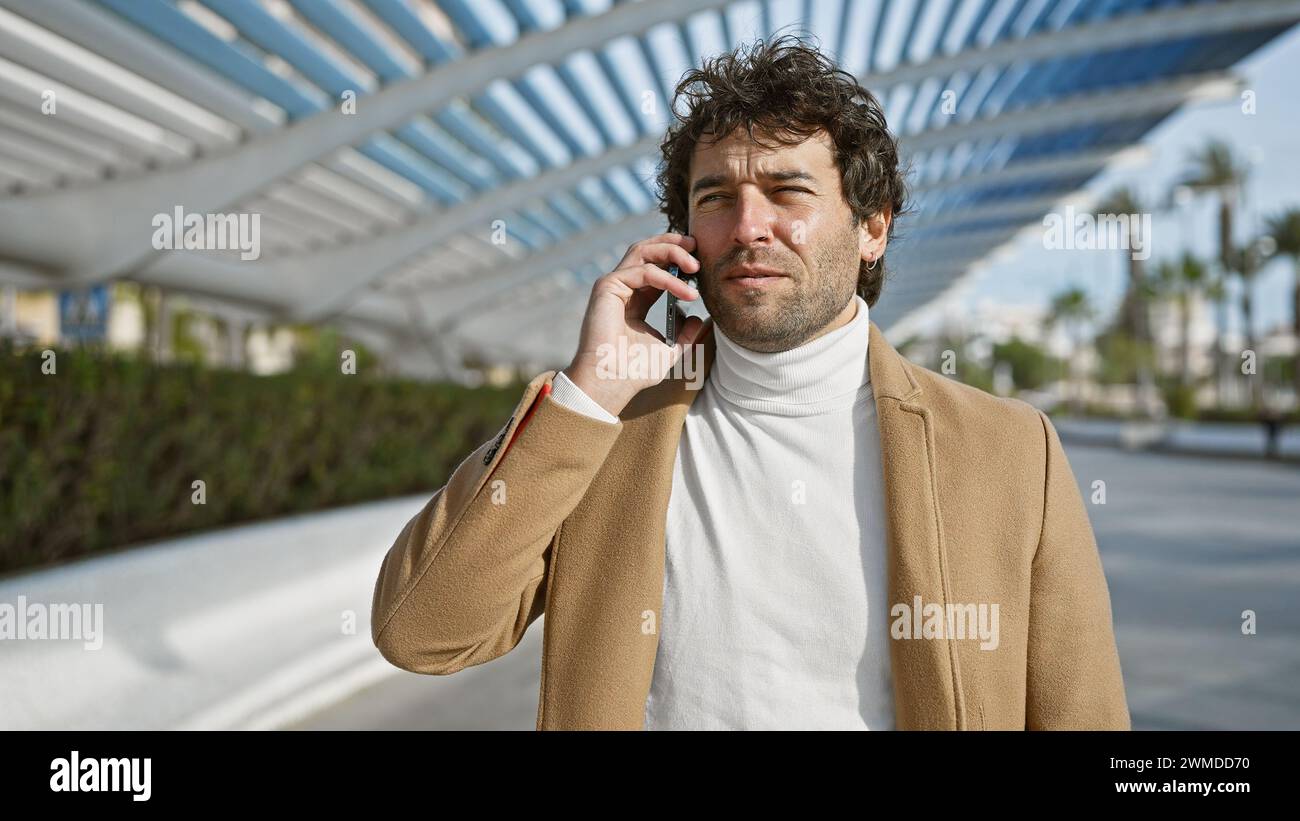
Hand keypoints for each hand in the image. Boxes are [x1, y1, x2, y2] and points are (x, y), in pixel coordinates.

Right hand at [561, 233, 705, 416]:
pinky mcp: (607, 287)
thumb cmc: (633, 372)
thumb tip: (700, 320)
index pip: (656, 267)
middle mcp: (622, 289)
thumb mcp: (669, 351)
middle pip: (647, 250)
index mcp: (634, 300)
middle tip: (697, 247)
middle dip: (674, 244)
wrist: (611, 382)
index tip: (700, 264)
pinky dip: (668, 279)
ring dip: (672, 252)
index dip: (678, 260)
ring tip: (695, 266)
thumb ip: (685, 335)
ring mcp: (613, 285)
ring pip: (643, 251)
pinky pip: (643, 272)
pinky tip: (687, 292)